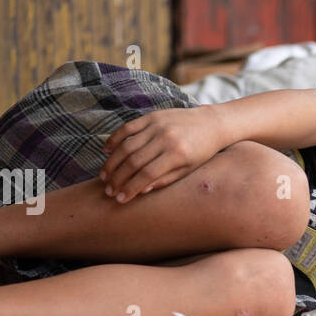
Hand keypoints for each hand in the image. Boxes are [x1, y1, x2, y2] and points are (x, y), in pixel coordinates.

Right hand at [100, 106, 226, 202]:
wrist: (211, 124)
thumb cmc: (201, 153)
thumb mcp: (187, 171)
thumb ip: (164, 181)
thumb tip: (140, 191)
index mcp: (177, 155)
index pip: (147, 175)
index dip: (131, 188)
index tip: (120, 199)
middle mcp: (165, 139)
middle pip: (133, 161)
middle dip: (118, 178)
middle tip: (108, 190)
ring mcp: (157, 125)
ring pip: (126, 145)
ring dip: (112, 162)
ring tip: (104, 176)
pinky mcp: (151, 116)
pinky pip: (127, 128)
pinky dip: (114, 139)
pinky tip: (106, 151)